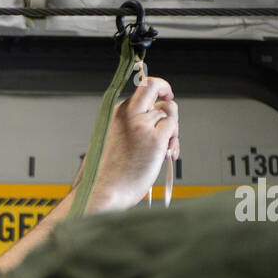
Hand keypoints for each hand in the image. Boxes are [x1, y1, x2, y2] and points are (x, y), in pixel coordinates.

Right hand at [82, 76, 179, 212]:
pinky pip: (173, 128)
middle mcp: (129, 114)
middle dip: (169, 104)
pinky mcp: (155, 139)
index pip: (143, 87)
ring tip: (164, 151)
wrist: (102, 191)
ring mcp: (142, 125)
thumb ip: (133, 125)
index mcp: (117, 113)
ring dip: (172, 131)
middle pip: (157, 90)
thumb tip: (157, 117)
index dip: (159, 87)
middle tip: (170, 121)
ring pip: (169, 112)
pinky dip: (174, 141)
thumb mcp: (114, 140)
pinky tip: (166, 155)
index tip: (166, 94)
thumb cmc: (106, 173)